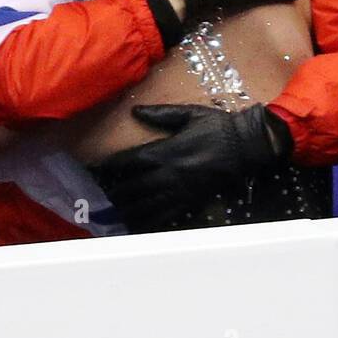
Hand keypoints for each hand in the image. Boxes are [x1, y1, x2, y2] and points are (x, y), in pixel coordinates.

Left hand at [90, 104, 291, 232]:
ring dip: (126, 212)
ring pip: (144, 206)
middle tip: (96, 200)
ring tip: (110, 217)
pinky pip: (165, 216)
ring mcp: (178, 190)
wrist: (245, 145)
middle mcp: (167, 174)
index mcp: (164, 151)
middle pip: (130, 189)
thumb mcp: (188, 114)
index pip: (127, 162)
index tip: (92, 171)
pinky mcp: (190, 201)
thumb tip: (135, 112)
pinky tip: (138, 226)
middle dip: (112, 195)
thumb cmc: (217, 127)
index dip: (107, 167)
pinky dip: (149, 222)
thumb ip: (161, 115)